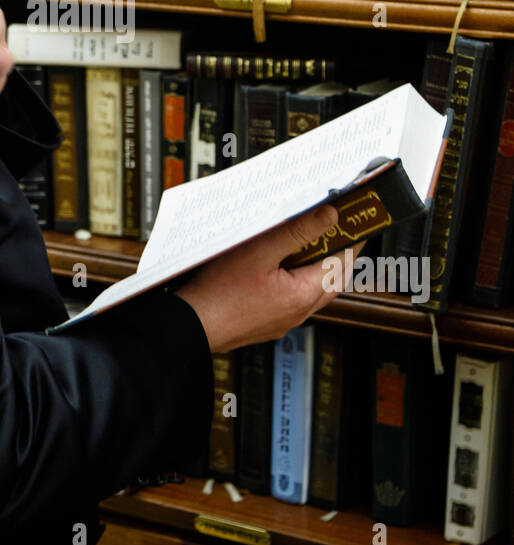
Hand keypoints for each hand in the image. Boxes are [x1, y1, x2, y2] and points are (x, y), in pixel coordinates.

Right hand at [175, 203, 354, 353]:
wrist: (189, 328)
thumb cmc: (217, 293)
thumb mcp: (258, 252)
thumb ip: (297, 232)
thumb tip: (330, 216)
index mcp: (303, 295)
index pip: (342, 263)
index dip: (351, 238)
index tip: (356, 218)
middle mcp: (298, 312)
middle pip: (331, 279)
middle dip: (337, 252)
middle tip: (336, 226)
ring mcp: (282, 320)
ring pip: (312, 290)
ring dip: (315, 266)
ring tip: (306, 240)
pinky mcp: (267, 323)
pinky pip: (292, 298)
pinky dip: (295, 279)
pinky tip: (277, 265)